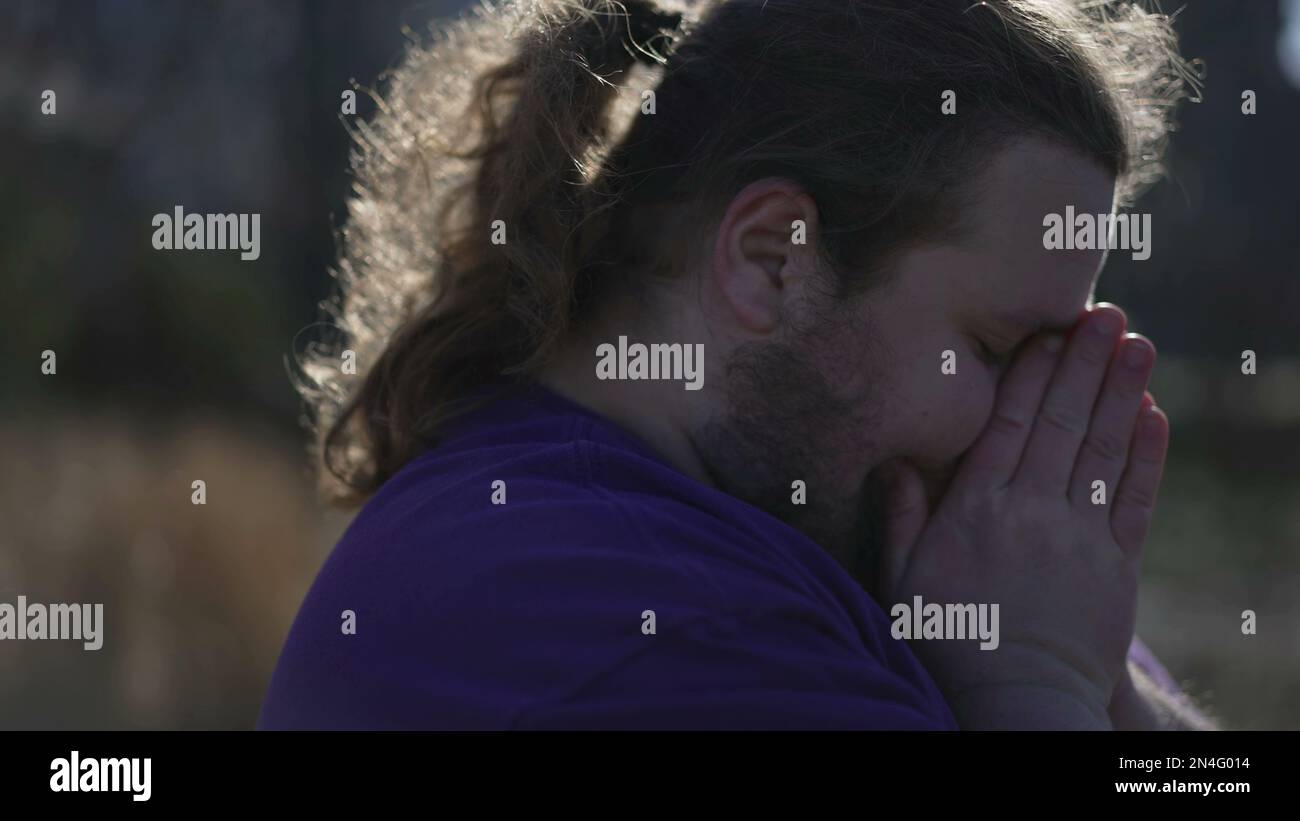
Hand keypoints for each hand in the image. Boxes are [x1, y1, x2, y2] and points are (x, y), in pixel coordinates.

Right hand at [879, 304, 1168, 728]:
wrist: (1018, 701)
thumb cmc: (950, 640)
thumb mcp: (903, 580)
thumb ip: (900, 518)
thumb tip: (896, 460)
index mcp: (976, 509)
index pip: (1007, 423)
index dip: (1031, 372)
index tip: (1048, 329)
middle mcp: (1030, 511)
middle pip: (1061, 422)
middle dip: (1085, 362)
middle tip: (1106, 312)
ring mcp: (1078, 535)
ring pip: (1103, 449)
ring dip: (1122, 392)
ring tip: (1138, 342)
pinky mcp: (1117, 564)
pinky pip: (1135, 498)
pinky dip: (1146, 454)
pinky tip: (1153, 414)